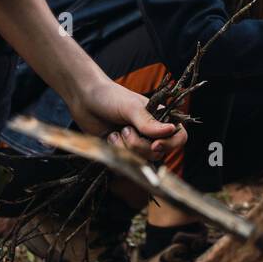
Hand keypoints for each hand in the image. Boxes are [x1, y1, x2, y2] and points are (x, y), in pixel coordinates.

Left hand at [67, 79, 185, 160]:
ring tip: (116, 133)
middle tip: (125, 130)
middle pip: (158, 153)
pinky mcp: (123, 152)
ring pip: (141, 160)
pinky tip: (109, 139)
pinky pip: (126, 164)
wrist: (84, 101)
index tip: (154, 144)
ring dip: (126, 148)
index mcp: (161, 118)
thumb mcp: (131, 107)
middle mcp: (152, 133)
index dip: (170, 144)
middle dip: (139, 145)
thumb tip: (170, 130)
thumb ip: (149, 122)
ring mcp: (138, 144)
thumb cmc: (110, 97)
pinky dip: (116, 154)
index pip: (179, 137)